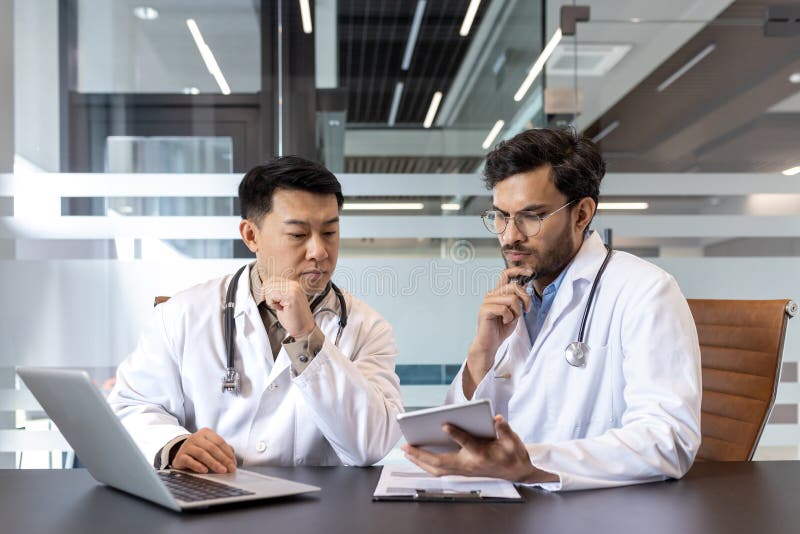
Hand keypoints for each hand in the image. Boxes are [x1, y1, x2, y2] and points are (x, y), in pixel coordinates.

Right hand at [172, 428, 236, 473]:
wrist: (180, 454)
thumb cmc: (199, 451)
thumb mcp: (210, 447)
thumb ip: (222, 450)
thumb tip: (233, 460)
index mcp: (206, 433)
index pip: (220, 442)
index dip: (228, 453)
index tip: (234, 463)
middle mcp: (196, 437)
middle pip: (212, 448)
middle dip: (223, 459)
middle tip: (230, 468)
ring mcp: (186, 446)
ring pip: (202, 453)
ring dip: (214, 463)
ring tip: (222, 470)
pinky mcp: (180, 456)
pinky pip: (189, 460)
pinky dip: (198, 466)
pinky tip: (205, 471)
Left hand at [261, 277, 315, 337]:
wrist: (304, 329)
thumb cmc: (294, 318)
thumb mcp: (283, 301)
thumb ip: (277, 291)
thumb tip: (265, 286)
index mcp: (293, 284)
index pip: (272, 279)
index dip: (266, 290)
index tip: (269, 299)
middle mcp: (294, 285)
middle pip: (269, 283)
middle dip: (268, 295)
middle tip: (277, 305)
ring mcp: (293, 289)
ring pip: (269, 288)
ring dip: (271, 300)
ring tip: (281, 307)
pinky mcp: (291, 296)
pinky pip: (271, 295)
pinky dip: (272, 304)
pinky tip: (282, 309)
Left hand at [401, 415, 557, 483]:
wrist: (517, 472)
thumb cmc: (513, 454)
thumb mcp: (514, 441)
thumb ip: (505, 430)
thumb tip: (497, 419)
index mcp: (483, 455)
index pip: (468, 444)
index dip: (456, 434)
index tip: (444, 424)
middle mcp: (470, 466)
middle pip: (442, 462)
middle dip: (422, 454)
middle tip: (406, 445)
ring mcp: (464, 471)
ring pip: (437, 470)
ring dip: (420, 461)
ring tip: (406, 451)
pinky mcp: (461, 472)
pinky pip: (439, 471)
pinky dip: (426, 465)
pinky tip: (416, 458)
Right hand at [465, 268, 532, 389]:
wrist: (490, 344)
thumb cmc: (501, 329)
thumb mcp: (515, 312)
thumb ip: (518, 299)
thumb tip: (526, 285)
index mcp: (498, 293)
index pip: (506, 274)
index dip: (518, 270)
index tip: (530, 272)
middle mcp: (491, 294)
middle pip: (514, 286)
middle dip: (526, 298)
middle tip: (527, 310)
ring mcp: (487, 301)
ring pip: (511, 298)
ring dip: (516, 311)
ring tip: (511, 319)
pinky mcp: (485, 309)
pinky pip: (504, 309)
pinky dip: (509, 318)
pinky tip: (504, 322)